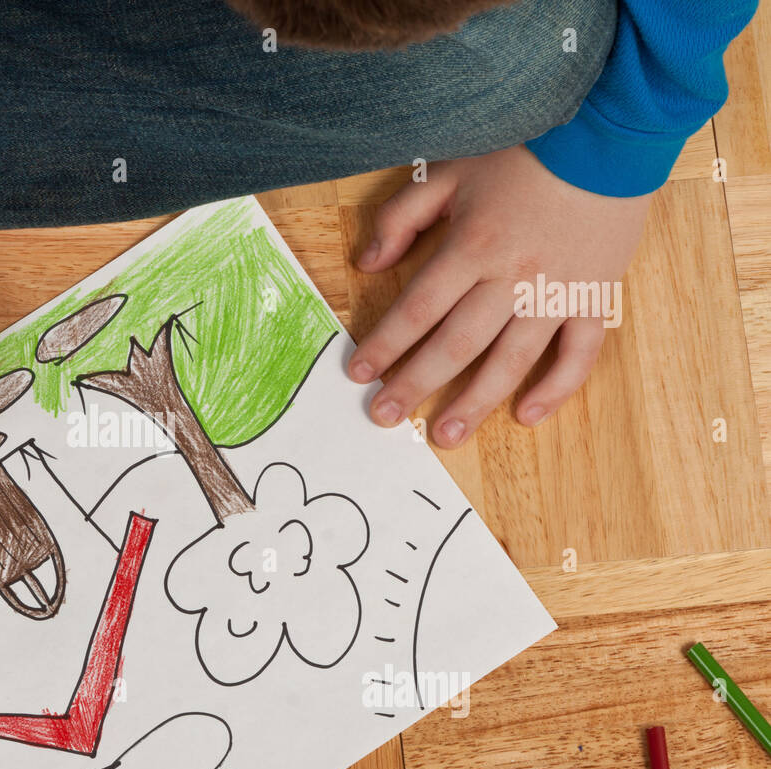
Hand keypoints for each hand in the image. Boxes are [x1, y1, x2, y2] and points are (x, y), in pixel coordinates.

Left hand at [347, 145, 651, 446]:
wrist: (610, 132)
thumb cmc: (525, 151)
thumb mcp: (449, 170)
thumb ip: (401, 218)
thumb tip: (366, 263)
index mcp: (472, 247)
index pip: (417, 309)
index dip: (385, 345)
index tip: (359, 373)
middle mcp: (511, 279)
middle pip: (455, 344)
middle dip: (416, 384)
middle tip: (385, 417)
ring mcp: (557, 293)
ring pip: (511, 361)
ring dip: (477, 402)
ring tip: (447, 435)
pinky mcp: (595, 298)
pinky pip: (578, 354)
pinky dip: (556, 389)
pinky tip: (526, 415)